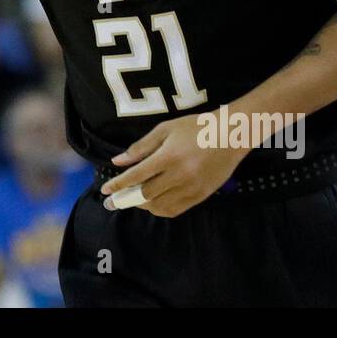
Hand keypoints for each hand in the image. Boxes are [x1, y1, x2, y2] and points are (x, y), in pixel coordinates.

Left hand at [98, 114, 249, 217]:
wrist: (231, 135)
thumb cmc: (196, 127)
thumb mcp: (165, 130)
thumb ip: (141, 147)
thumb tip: (118, 161)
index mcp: (168, 156)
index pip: (137, 176)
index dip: (118, 184)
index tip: (105, 191)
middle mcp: (180, 175)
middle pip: (146, 195)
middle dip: (127, 199)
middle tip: (115, 200)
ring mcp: (192, 188)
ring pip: (160, 206)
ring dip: (143, 206)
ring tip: (134, 200)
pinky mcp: (202, 196)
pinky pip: (176, 210)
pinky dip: (161, 209)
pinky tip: (153, 204)